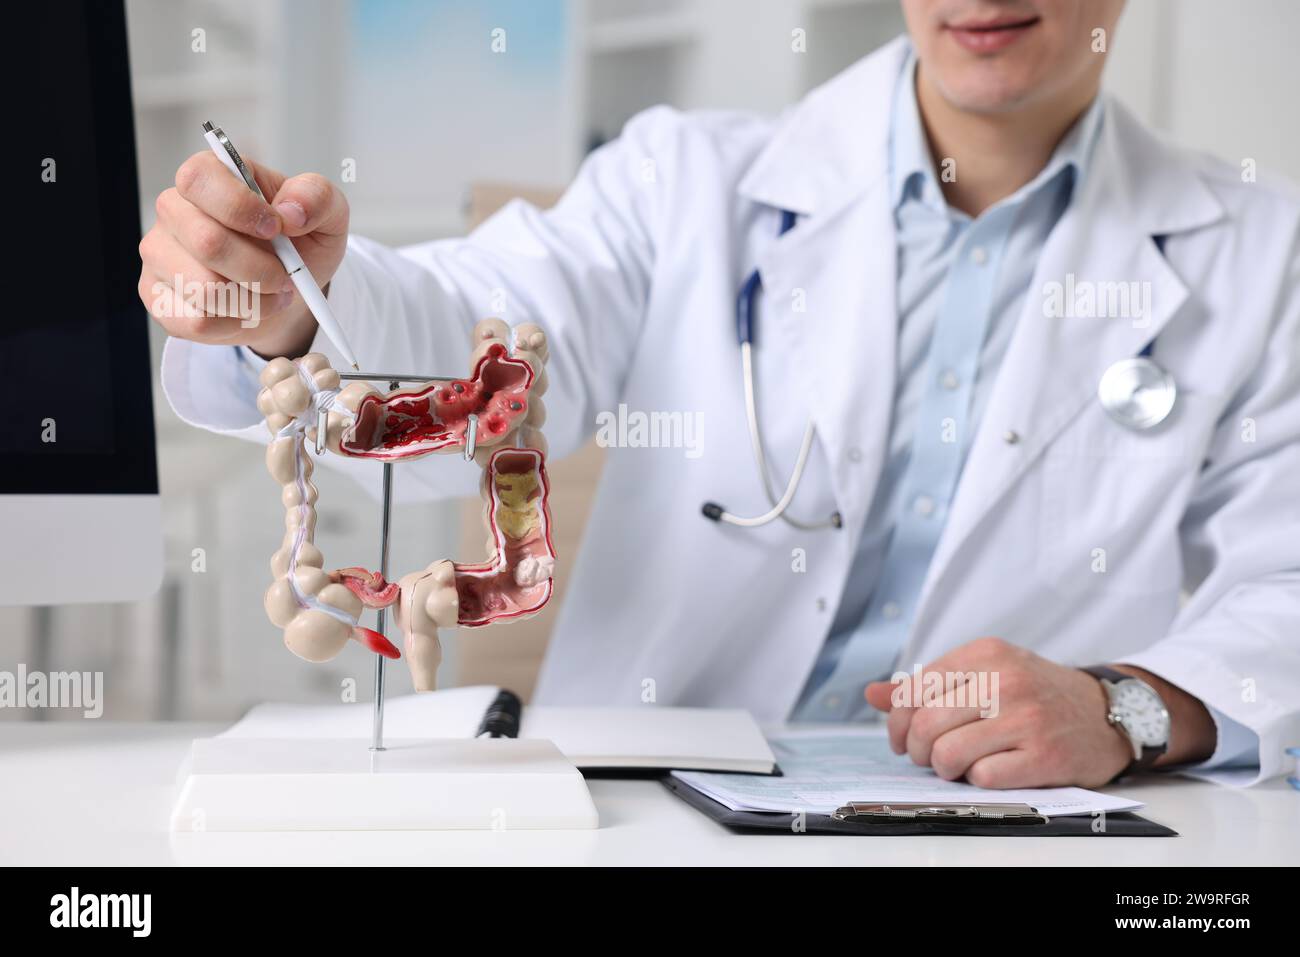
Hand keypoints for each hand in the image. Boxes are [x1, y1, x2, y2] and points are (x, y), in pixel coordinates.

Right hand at [138, 152, 349, 358]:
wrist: (291, 286)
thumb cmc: (301, 242)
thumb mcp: (327, 213)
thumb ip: (317, 198)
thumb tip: (291, 211)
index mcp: (209, 176)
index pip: (199, 179)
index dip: (241, 209)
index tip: (276, 229)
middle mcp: (174, 210)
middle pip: (207, 242)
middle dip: (260, 270)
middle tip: (286, 277)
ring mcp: (160, 254)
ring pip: (203, 289)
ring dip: (253, 301)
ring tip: (271, 294)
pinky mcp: (158, 296)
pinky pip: (195, 321)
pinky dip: (235, 324)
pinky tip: (248, 311)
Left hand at [863, 637, 1145, 788]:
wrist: (1108, 712)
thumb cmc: (1036, 693)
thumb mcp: (986, 672)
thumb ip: (929, 684)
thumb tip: (873, 694)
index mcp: (984, 654)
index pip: (914, 689)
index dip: (896, 720)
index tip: (902, 736)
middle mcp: (1005, 680)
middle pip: (926, 723)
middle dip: (914, 749)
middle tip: (925, 757)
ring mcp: (1026, 718)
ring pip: (948, 752)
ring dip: (942, 768)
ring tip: (953, 766)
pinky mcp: (1044, 756)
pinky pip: (983, 776)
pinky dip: (976, 780)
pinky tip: (986, 771)